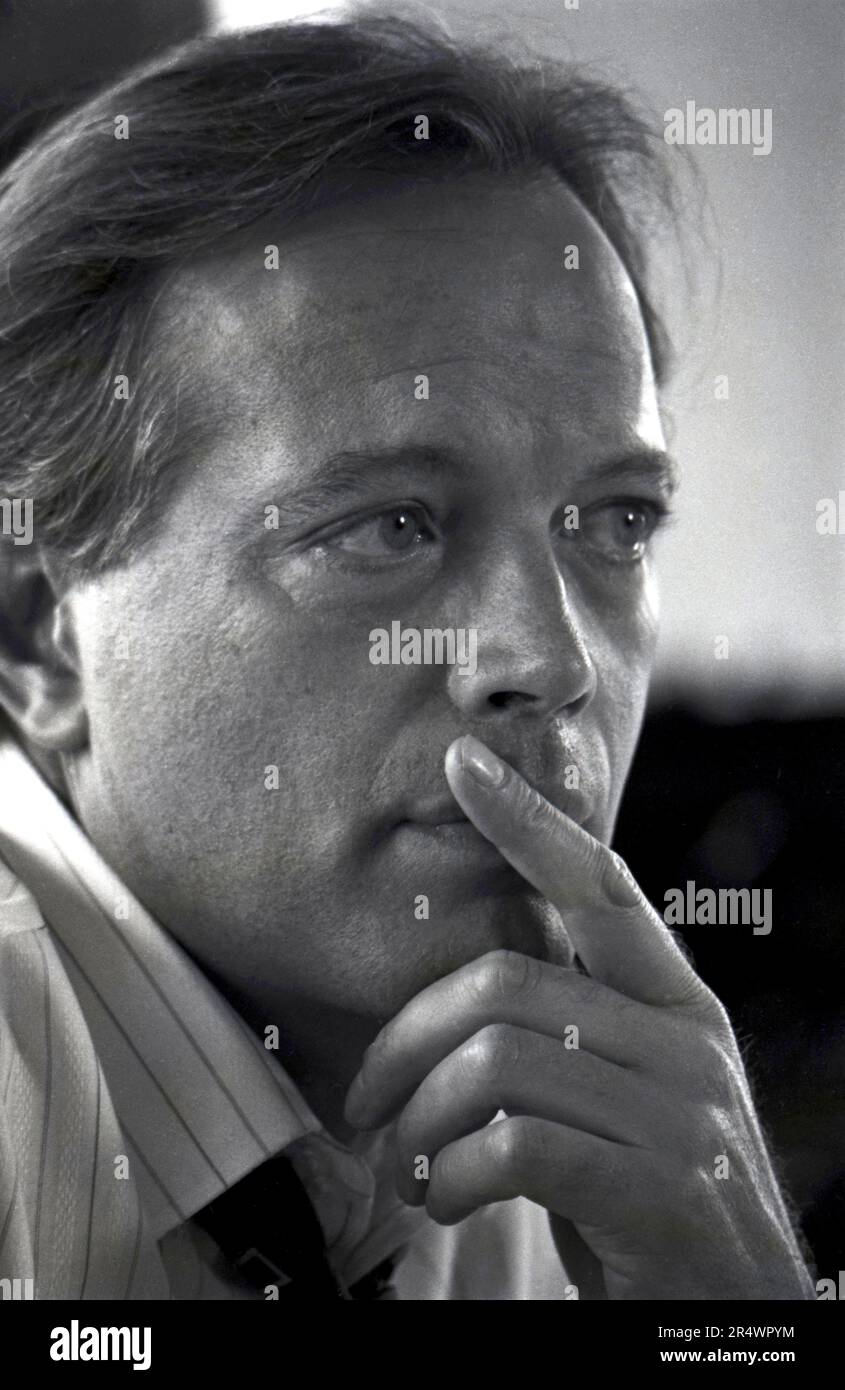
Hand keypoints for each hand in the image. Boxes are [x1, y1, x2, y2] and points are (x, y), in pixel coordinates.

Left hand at [344, 735, 813, 1299]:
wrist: (737, 1324)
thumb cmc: (650, 1203)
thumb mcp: (623, 1102)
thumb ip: (573, 1036)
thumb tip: (465, 995)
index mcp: (675, 1005)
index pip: (599, 887)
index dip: (529, 822)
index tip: (465, 763)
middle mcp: (685, 1041)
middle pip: (505, 985)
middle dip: (406, 1042)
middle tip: (365, 1106)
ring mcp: (682, 1114)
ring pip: (497, 1062)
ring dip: (420, 1123)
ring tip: (408, 1170)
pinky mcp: (662, 1190)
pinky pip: (516, 1146)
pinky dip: (452, 1175)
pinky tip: (445, 1202)